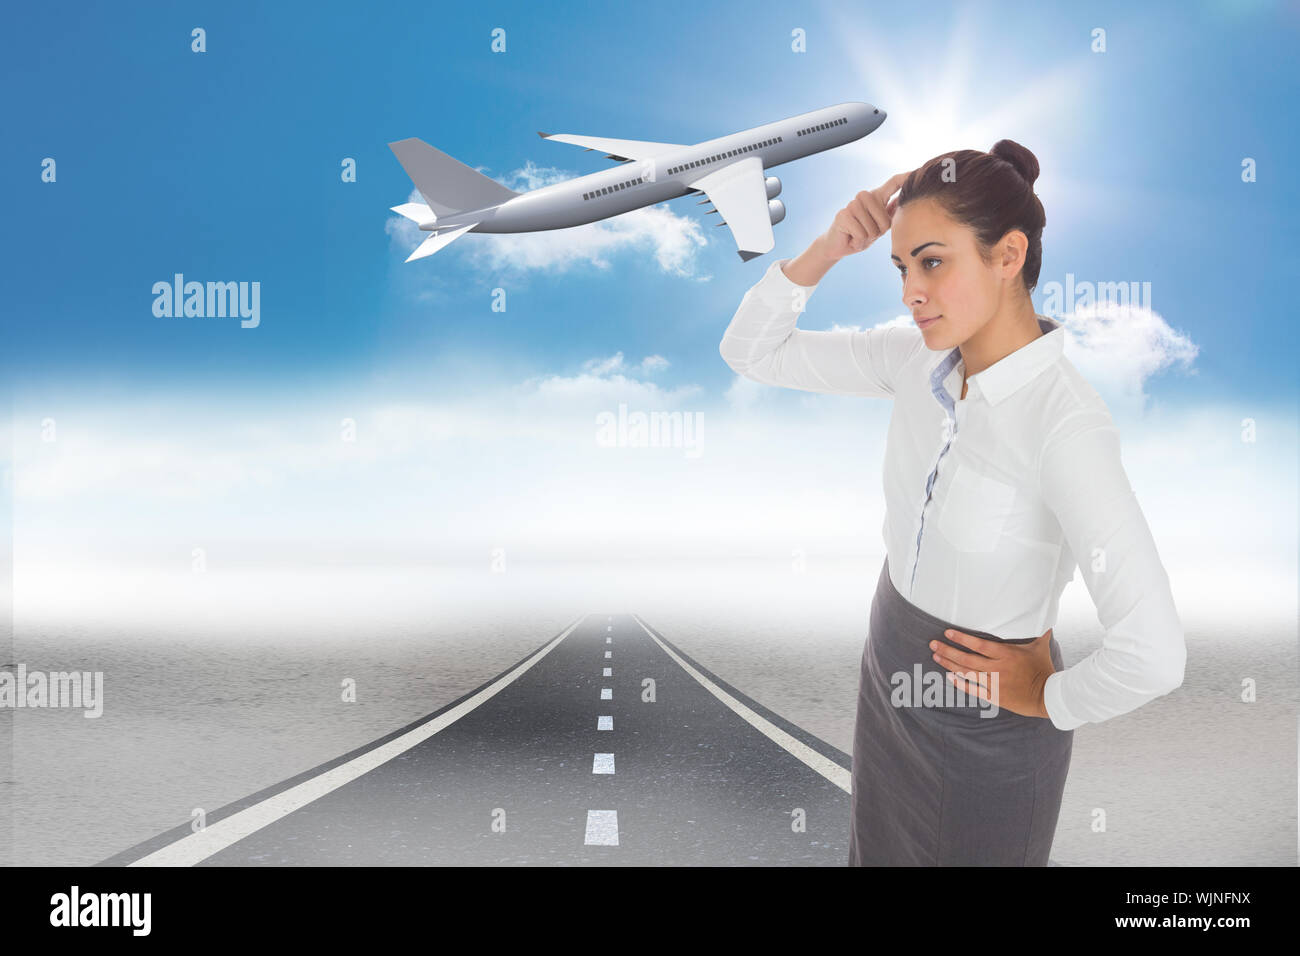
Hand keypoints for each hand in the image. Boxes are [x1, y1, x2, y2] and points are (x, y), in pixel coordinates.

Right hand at [816, 171, 909, 262]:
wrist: (838, 246)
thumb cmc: (861, 234)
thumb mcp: (880, 225)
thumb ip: (890, 212)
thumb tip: (904, 199)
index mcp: (876, 196)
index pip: (893, 182)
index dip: (906, 177)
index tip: (919, 171)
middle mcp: (864, 196)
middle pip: (884, 218)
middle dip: (878, 231)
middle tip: (867, 233)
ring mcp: (852, 204)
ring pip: (872, 227)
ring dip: (867, 237)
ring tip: (859, 235)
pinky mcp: (843, 215)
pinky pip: (861, 233)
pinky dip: (858, 241)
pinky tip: (851, 237)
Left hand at [928, 627, 1056, 718]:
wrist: (1048, 696)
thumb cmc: (1044, 668)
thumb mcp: (1040, 646)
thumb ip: (1038, 630)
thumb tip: (1045, 615)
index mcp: (1007, 654)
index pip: (979, 645)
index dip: (962, 639)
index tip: (947, 633)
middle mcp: (998, 668)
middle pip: (967, 659)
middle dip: (948, 650)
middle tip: (933, 644)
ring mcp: (995, 684)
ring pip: (967, 673)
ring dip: (949, 665)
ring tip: (936, 656)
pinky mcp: (995, 696)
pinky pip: (973, 690)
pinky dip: (960, 683)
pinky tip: (949, 677)